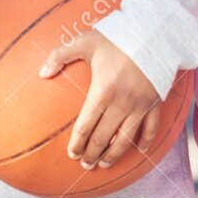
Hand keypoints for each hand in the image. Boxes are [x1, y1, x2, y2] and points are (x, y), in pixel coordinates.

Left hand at [38, 29, 162, 169]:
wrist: (155, 33)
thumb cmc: (118, 37)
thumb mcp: (86, 40)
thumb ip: (60, 55)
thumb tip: (42, 73)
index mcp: (102, 91)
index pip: (85, 126)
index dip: (77, 143)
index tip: (72, 153)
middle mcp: (121, 104)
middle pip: (103, 138)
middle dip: (92, 154)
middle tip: (85, 164)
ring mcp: (140, 106)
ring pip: (126, 139)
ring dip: (113, 155)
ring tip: (104, 164)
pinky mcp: (155, 102)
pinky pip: (151, 128)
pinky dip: (145, 141)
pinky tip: (140, 150)